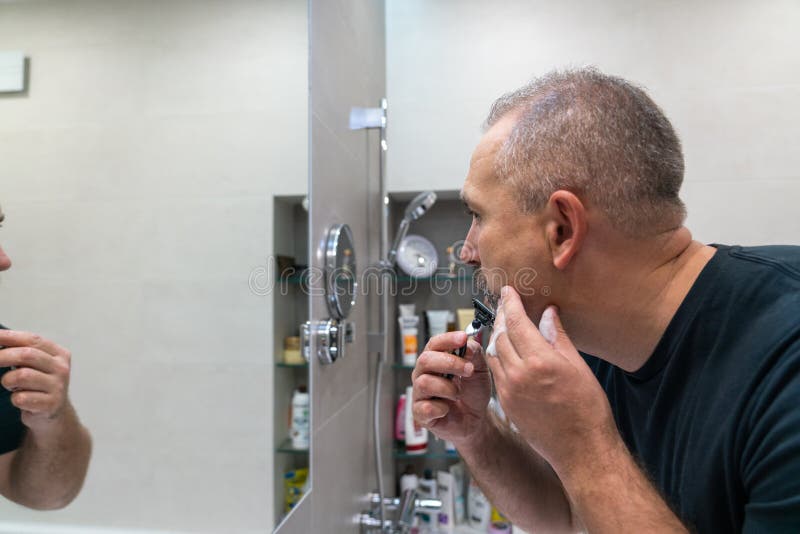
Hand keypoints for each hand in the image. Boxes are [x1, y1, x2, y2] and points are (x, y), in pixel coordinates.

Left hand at [0, 330, 71, 431]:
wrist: (54, 413)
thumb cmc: (39, 385)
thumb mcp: (37, 365)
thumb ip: (23, 352)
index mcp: (59, 354)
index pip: (33, 340)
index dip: (11, 337)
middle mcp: (61, 368)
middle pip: (26, 355)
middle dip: (3, 356)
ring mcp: (57, 387)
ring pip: (22, 376)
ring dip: (8, 380)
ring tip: (10, 385)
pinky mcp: (50, 404)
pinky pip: (21, 398)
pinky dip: (15, 398)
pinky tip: (20, 399)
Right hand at [411, 331, 491, 445]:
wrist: (476, 420)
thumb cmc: (473, 392)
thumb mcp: (479, 370)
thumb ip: (474, 354)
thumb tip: (467, 343)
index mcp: (435, 360)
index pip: (434, 344)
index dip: (447, 339)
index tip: (462, 338)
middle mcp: (423, 374)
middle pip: (425, 360)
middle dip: (449, 363)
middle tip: (469, 370)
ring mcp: (420, 394)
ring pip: (424, 383)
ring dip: (447, 388)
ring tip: (458, 394)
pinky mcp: (420, 414)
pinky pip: (425, 408)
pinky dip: (441, 408)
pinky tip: (448, 408)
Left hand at [486, 286, 616, 471]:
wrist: (580, 449)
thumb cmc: (587, 408)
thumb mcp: (577, 366)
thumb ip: (557, 337)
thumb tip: (548, 312)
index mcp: (540, 361)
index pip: (517, 323)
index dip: (511, 304)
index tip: (508, 290)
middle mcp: (519, 374)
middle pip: (501, 335)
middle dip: (502, 316)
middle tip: (505, 303)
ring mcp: (509, 390)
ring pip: (493, 353)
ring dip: (496, 336)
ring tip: (504, 324)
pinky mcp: (505, 403)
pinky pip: (495, 372)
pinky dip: (497, 357)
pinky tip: (505, 351)